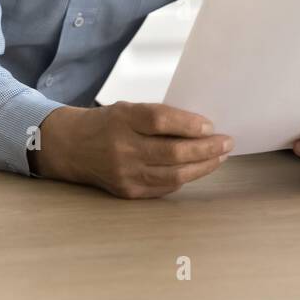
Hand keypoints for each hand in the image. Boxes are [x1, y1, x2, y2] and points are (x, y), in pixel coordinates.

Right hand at [32, 102, 232, 198]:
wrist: (72, 147)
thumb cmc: (108, 123)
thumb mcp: (129, 108)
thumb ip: (160, 116)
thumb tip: (201, 127)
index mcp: (123, 119)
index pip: (160, 121)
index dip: (189, 124)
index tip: (211, 126)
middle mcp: (122, 148)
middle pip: (172, 152)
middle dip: (206, 149)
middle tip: (227, 142)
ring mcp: (125, 173)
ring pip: (173, 175)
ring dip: (202, 167)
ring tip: (220, 157)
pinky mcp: (127, 191)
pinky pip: (164, 187)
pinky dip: (185, 178)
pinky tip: (198, 169)